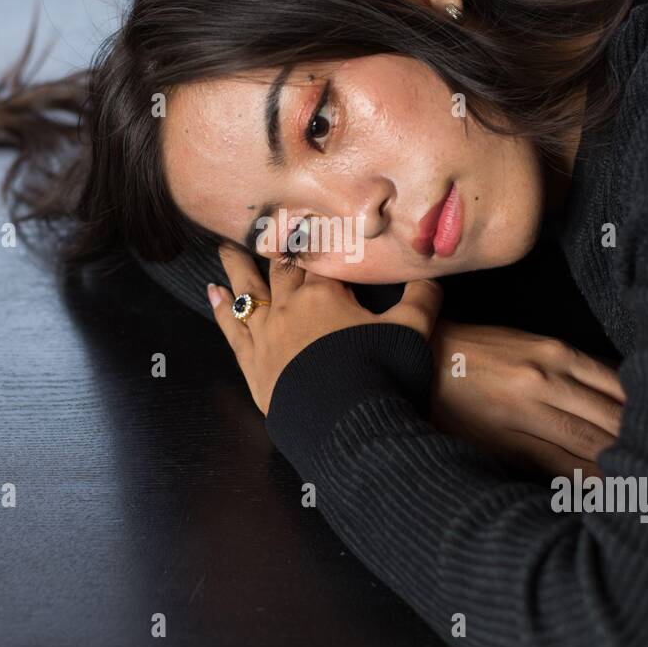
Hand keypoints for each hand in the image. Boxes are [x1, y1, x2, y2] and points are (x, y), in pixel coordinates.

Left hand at [207, 244, 442, 415]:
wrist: (348, 427)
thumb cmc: (381, 374)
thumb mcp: (411, 332)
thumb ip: (421, 299)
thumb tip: (434, 275)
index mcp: (325, 294)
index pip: (319, 258)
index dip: (315, 239)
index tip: (307, 220)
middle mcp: (290, 308)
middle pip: (278, 269)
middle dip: (273, 246)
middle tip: (259, 223)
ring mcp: (267, 335)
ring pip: (247, 292)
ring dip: (236, 268)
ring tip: (224, 249)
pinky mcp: (254, 364)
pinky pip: (232, 329)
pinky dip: (222, 309)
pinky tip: (213, 293)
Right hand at [427, 320, 624, 478]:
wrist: (416, 360)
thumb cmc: (474, 352)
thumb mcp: (525, 343)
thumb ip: (570, 366)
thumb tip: (618, 394)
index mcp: (554, 351)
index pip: (620, 384)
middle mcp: (546, 379)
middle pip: (613, 416)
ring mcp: (525, 413)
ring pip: (592, 443)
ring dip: (625, 465)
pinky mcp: (506, 442)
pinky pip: (559, 467)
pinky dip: (588, 482)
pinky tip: (610, 495)